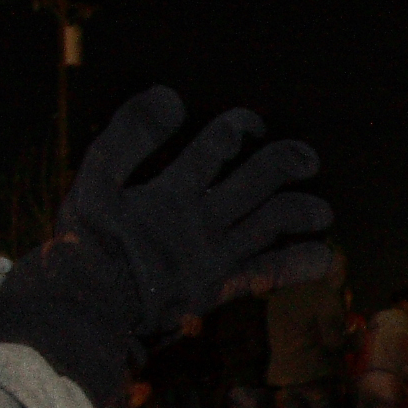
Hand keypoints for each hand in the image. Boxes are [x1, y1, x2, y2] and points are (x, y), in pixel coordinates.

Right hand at [0, 92, 334, 407]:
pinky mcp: (221, 289)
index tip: (250, 124)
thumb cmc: (84, 247)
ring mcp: (217, 255)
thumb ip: (128, 137)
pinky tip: (323, 259)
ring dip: (304, 211)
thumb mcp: (93, 182)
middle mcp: (204, 219)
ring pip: (274, 222)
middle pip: (261, 178)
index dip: (240, 127)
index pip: (218, 144)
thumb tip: (169, 95)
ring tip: (322, 212)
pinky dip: (300, 265)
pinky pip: (270, 275)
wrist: (87, 311)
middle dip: (289, 162)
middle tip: (307, 159)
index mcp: (174, 190)